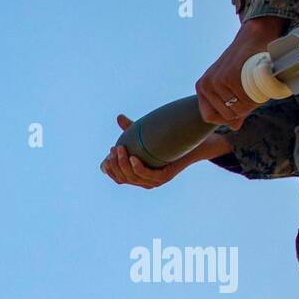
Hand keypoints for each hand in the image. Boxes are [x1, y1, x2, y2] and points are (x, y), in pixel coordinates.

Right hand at [100, 115, 230, 188]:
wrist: (193, 143)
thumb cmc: (169, 140)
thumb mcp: (145, 135)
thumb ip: (131, 129)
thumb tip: (119, 117)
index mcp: (139, 175)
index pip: (118, 177)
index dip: (110, 169)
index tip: (106, 156)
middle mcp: (145, 181)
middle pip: (123, 178)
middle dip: (115, 164)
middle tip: (114, 149)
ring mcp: (154, 181)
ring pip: (132, 177)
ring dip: (124, 164)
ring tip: (121, 149)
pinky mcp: (163, 178)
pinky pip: (146, 175)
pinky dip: (138, 167)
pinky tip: (133, 157)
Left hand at [195, 16, 285, 127]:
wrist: (254, 36)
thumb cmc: (244, 62)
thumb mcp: (232, 84)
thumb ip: (231, 105)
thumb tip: (234, 127)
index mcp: (202, 87)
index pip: (209, 116)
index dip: (225, 119)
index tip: (240, 112)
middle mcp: (205, 85)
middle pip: (225, 114)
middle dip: (243, 111)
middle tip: (255, 97)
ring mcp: (216, 81)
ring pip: (236, 108)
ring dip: (251, 105)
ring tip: (259, 92)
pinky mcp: (228, 77)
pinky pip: (243, 100)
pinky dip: (255, 99)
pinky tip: (261, 89)